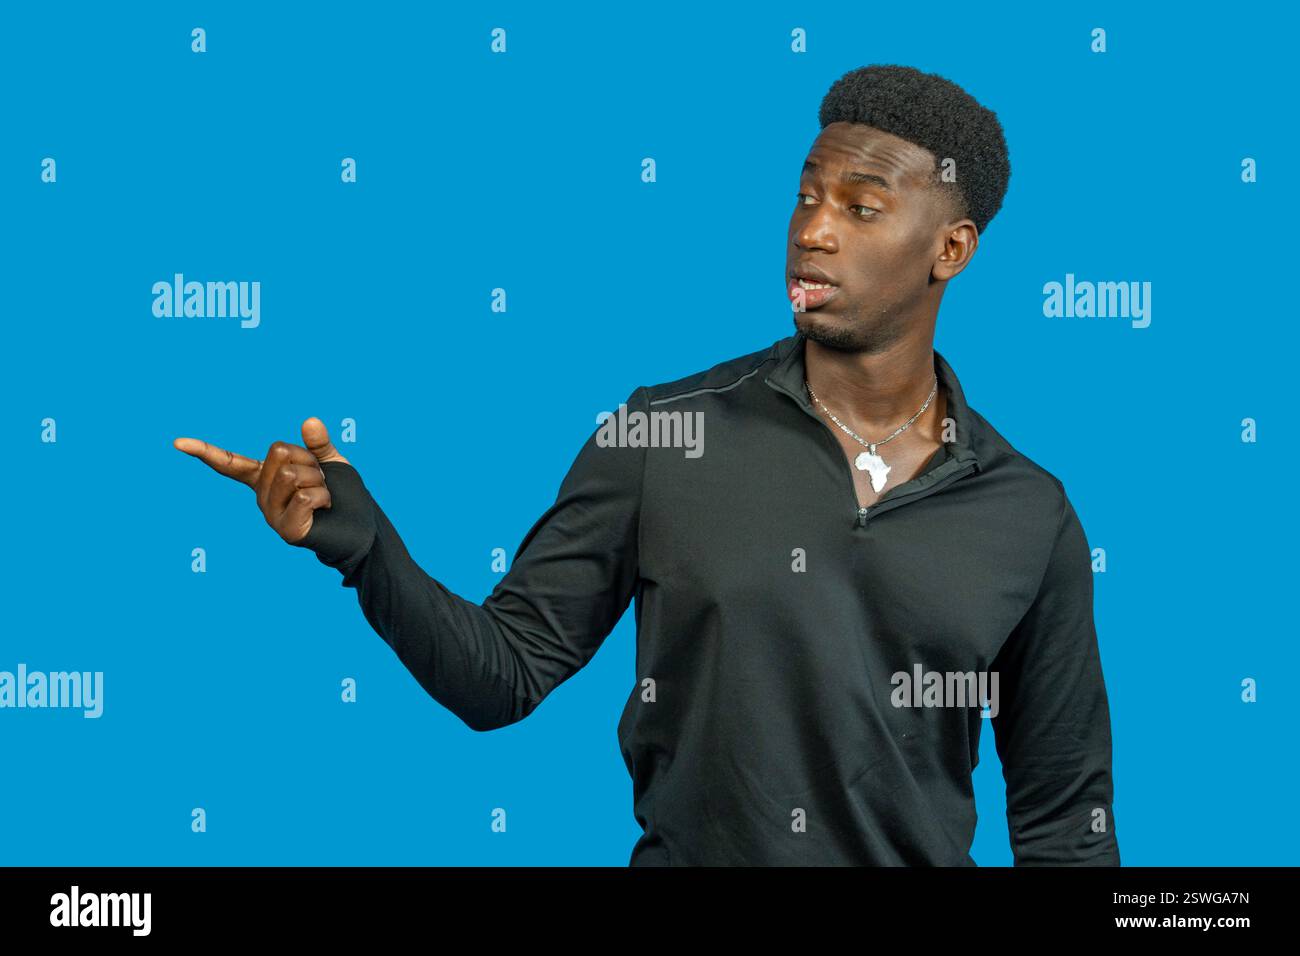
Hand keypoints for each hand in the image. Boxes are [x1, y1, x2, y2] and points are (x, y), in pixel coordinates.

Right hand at [173, 417, 351, 544]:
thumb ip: (318, 443)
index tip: (177, 443)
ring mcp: (272, 515)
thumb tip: (310, 420)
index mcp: (266, 478)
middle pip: (279, 452)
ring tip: (324, 497)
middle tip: (320, 481)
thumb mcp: (331, 462)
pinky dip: (323, 497)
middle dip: (310, 460)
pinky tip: (325, 509)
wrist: (362, 529)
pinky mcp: (286, 531)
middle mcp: (263, 496)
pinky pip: (303, 497)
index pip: (231, 463)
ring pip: (291, 474)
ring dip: (318, 480)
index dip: (206, 452)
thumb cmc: (343, 497)